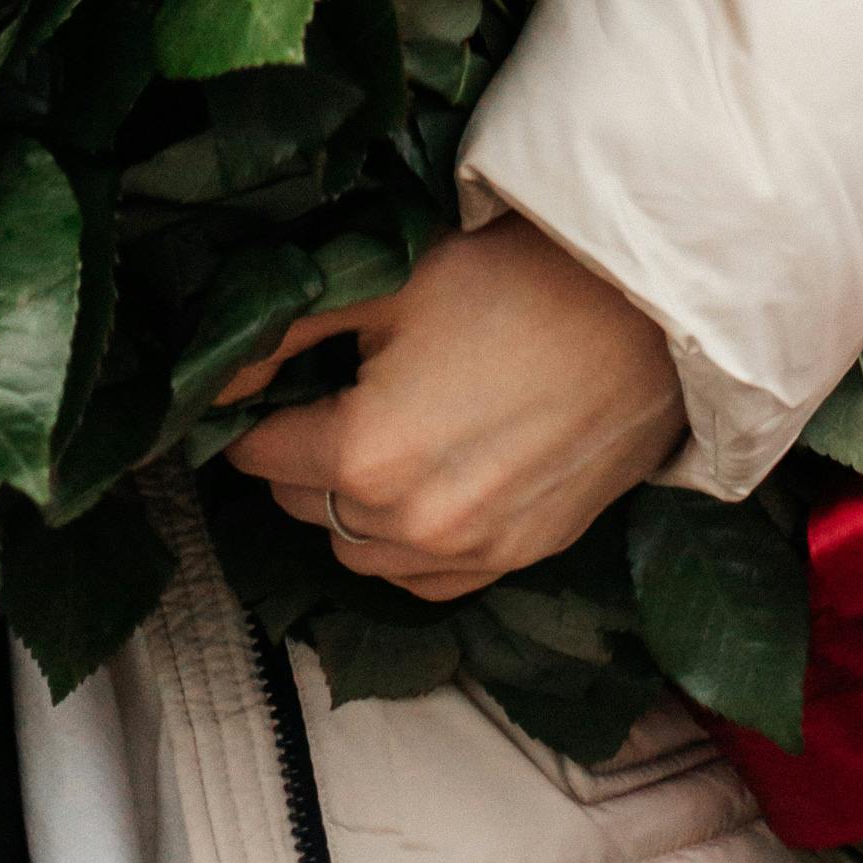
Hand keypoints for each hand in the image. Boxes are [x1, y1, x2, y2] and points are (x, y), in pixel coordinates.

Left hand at [218, 216, 684, 600]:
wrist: (643, 316)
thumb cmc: (511, 281)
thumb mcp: (383, 284)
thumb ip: (286, 334)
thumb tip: (218, 380)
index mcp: (366, 455)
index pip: (263, 453)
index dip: (253, 415)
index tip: (261, 389)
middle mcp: (412, 525)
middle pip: (308, 505)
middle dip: (299, 457)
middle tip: (319, 398)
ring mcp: (471, 553)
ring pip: (362, 553)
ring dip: (349, 508)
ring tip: (371, 440)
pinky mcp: (520, 559)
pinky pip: (428, 580)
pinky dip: (406, 547)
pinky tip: (421, 490)